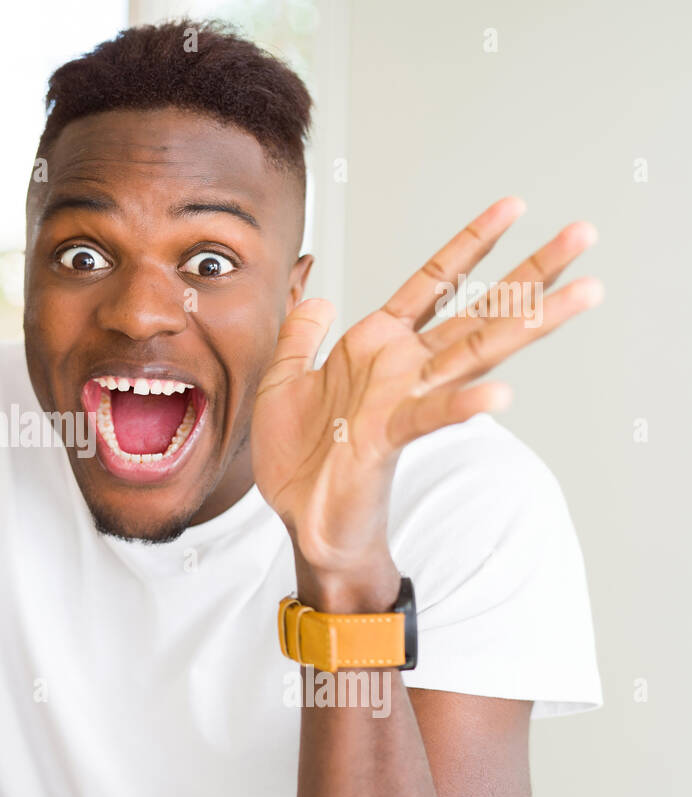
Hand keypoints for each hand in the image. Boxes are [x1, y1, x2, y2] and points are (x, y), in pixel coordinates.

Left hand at [251, 197, 601, 581]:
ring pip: (476, 351)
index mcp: (378, 346)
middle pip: (478, 309)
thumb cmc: (298, 455)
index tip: (513, 206)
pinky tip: (502, 393)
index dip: (471, 243)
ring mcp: (403, 399)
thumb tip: (318, 297)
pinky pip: (431, 415)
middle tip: (585, 233)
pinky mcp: (389, 437)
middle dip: (531, 272)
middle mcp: (403, 367)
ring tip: (581, 292)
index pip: (434, 282)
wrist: (302, 517)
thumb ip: (302, 335)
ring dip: (529, 322)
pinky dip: (464, 405)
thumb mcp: (284, 378)